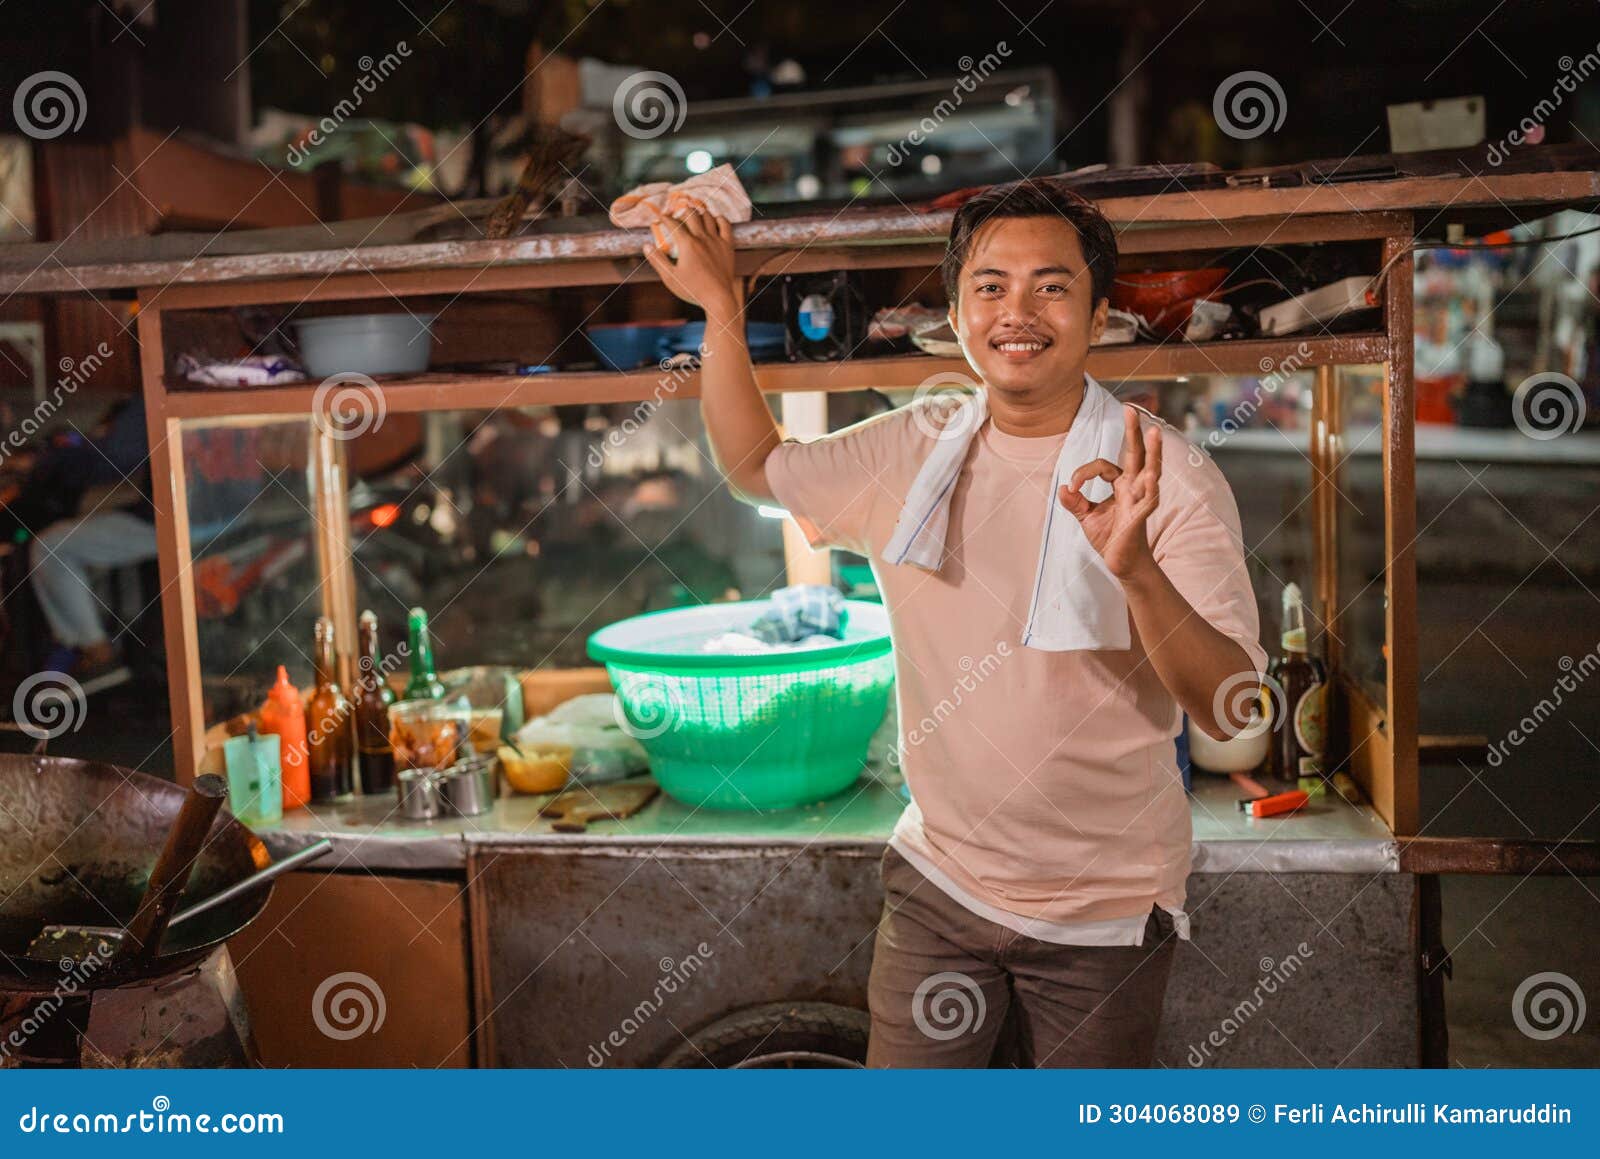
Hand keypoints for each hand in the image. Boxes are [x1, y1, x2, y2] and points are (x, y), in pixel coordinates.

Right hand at [642, 210, 739, 316]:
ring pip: (707, 216)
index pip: (673, 223)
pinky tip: (714, 220)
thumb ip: (657, 260)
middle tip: (676, 215)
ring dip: (698, 212)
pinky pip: (725, 225)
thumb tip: (646, 245)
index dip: (664, 218)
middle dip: (681, 211)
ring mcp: (716, 241)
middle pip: (690, 214)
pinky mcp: (728, 246)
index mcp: (687, 244)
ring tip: (693, 215)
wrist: (718, 299)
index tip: (660, 218)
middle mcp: (702, 238)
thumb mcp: (670, 277)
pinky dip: (719, 219)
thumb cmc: (693, 290)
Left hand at [1057, 407, 1162, 582]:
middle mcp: (1134, 488)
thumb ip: (1075, 502)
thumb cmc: (1111, 538)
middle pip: (1136, 455)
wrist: (1122, 564)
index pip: (1103, 466)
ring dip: (1153, 453)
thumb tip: (1062, 488)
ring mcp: (1140, 500)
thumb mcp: (1087, 517)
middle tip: (1131, 409)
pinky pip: (1147, 500)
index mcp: (1122, 484)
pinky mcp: (1141, 517)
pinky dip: (1149, 488)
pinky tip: (1150, 475)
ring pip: (1150, 472)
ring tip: (1154, 432)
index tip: (1072, 487)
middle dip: (1134, 432)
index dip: (1083, 472)